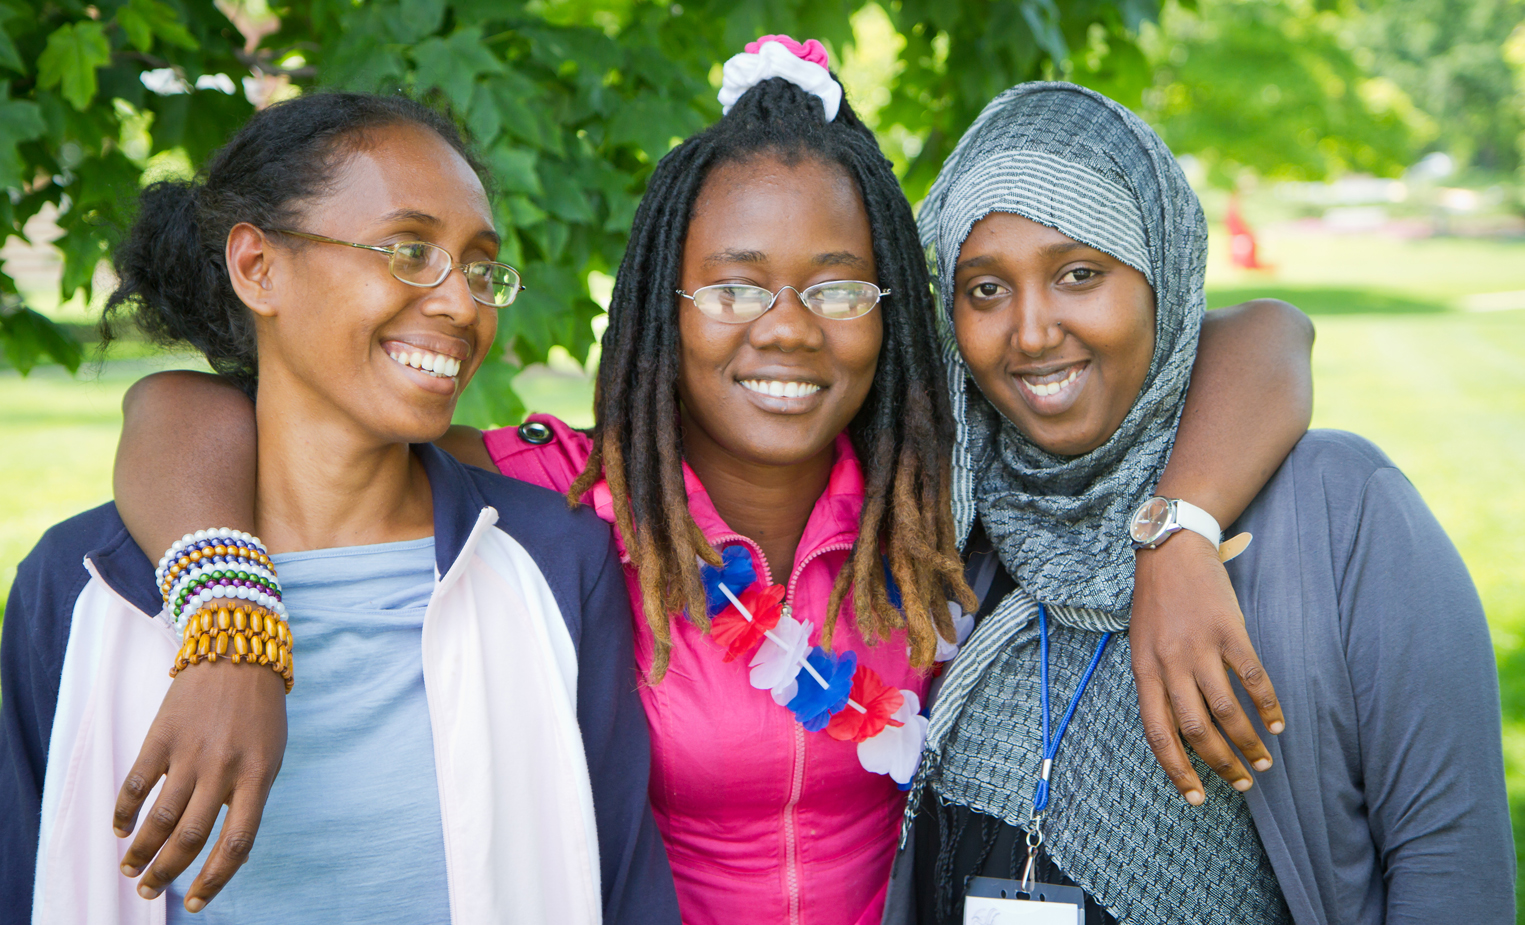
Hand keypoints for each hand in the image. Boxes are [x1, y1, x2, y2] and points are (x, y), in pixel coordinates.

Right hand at [114, 660, 286, 911]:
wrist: (237, 650)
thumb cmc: (259, 712)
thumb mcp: (269, 755)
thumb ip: (250, 798)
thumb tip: (226, 849)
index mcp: (258, 776)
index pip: (236, 844)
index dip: (214, 880)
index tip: (195, 904)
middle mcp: (224, 768)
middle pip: (189, 837)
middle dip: (165, 872)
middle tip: (147, 891)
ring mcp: (191, 751)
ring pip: (158, 818)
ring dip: (140, 851)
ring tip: (130, 868)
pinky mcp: (162, 735)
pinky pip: (136, 784)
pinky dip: (124, 813)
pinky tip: (121, 830)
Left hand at [1130, 531, 1283, 803]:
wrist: (1172, 550)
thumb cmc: (1157, 604)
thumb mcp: (1142, 647)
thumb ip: (1156, 685)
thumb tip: (1177, 733)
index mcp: (1144, 671)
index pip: (1158, 734)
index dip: (1177, 771)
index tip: (1195, 798)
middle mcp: (1170, 663)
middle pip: (1198, 730)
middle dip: (1222, 764)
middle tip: (1243, 782)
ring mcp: (1200, 647)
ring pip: (1228, 712)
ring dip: (1249, 743)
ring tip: (1265, 761)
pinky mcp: (1230, 631)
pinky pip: (1253, 678)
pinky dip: (1268, 706)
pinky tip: (1277, 724)